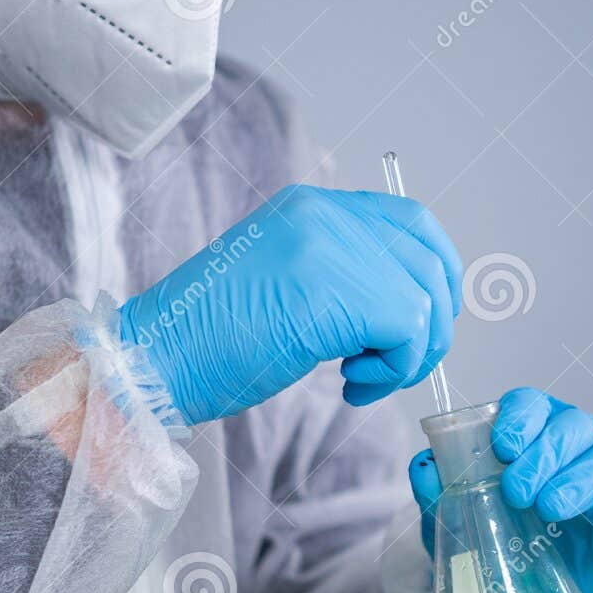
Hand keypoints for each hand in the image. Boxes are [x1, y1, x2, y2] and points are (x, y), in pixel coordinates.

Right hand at [119, 185, 462, 424]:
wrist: (158, 357)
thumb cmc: (209, 339)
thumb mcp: (284, 284)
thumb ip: (340, 275)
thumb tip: (406, 305)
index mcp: (312, 207)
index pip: (410, 220)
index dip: (434, 272)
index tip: (423, 321)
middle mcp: (326, 215)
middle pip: (429, 257)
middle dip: (432, 321)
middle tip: (398, 362)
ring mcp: (331, 248)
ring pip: (424, 298)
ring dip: (408, 354)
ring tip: (362, 378)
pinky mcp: (336, 292)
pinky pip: (409, 331)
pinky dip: (393, 369)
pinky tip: (351, 385)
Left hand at [408, 387, 592, 592]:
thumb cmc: (494, 546)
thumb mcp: (455, 524)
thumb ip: (437, 494)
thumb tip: (424, 466)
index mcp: (533, 434)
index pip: (533, 404)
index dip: (521, 417)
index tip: (502, 446)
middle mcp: (577, 445)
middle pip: (574, 425)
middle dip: (544, 454)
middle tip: (517, 491)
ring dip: (580, 477)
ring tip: (551, 509)